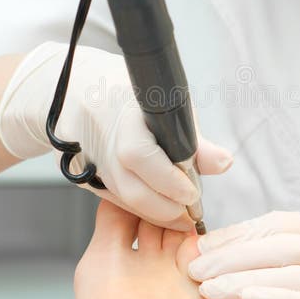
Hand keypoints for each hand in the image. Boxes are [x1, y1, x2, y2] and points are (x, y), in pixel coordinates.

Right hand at [0, 42, 231, 228]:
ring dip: (154, 211)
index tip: (192, 192)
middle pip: (131, 188)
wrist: (76, 87)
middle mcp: (98, 137)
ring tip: (179, 211)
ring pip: (121, 199)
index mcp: (121, 111)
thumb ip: (195, 138)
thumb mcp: (166, 102)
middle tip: (189, 209)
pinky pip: (111, 198)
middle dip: (166, 206)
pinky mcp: (76, 174)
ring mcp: (82, 158)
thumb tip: (223, 164)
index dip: (169, 180)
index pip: (140, 155)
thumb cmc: (129, 92)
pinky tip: (156, 206)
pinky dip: (136, 207)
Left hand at [189, 211, 299, 298]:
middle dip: (233, 255)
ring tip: (210, 286)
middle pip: (282, 244)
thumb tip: (204, 248)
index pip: (277, 224)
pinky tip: (246, 298)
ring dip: (244, 277)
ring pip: (292, 271)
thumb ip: (251, 265)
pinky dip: (274, 297)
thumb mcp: (272, 286)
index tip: (201, 246)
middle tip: (197, 268)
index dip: (236, 233)